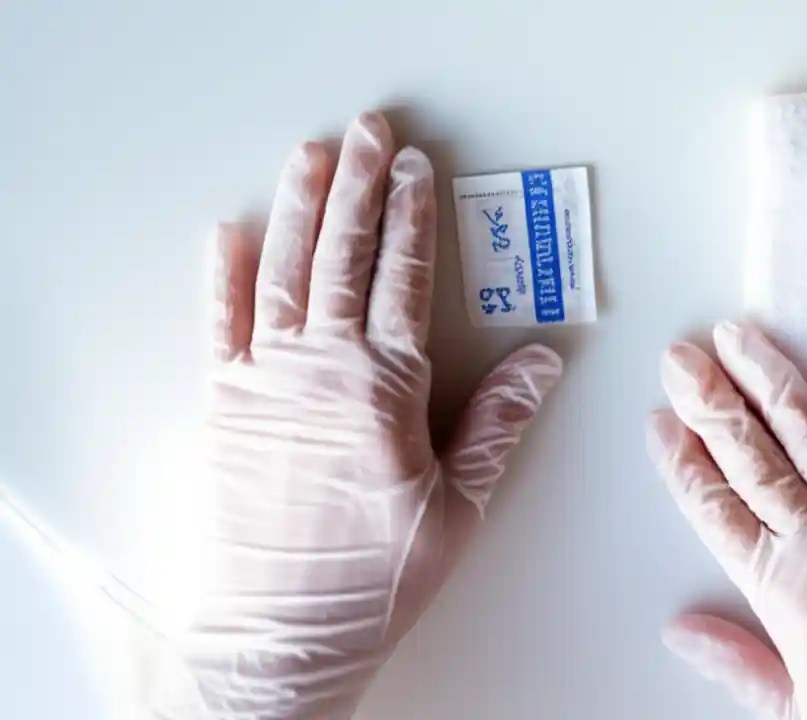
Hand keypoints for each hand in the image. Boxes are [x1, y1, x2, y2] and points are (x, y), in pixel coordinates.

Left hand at [150, 112, 561, 717]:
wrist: (282, 632)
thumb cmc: (374, 579)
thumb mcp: (459, 506)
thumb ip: (497, 422)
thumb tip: (542, 360)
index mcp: (385, 388)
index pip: (404, 280)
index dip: (414, 218)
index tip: (418, 172)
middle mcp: (320, 369)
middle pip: (345, 257)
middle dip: (361, 186)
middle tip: (372, 133)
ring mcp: (265, 381)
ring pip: (286, 272)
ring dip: (301, 207)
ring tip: (313, 155)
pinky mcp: (224, 405)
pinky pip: (221, 324)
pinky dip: (226, 275)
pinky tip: (233, 232)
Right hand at [648, 322, 806, 718]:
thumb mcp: (800, 711)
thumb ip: (739, 664)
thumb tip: (681, 631)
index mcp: (781, 591)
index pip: (715, 509)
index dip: (684, 461)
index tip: (660, 421)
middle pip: (752, 458)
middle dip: (711, 401)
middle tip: (680, 356)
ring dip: (772, 381)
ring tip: (739, 337)